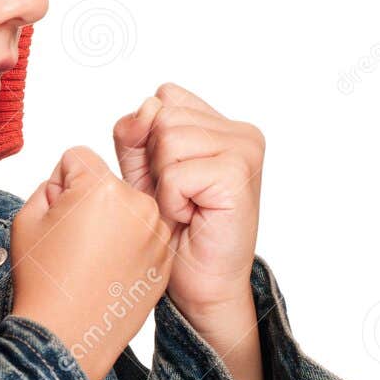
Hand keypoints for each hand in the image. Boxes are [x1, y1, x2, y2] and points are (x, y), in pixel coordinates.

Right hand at [9, 145, 176, 379]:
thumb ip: (50, 185)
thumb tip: (71, 184)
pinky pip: (144, 235)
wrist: (67, 336)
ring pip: (128, 208)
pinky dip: (129, 246)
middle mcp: (139, 205)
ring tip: (91, 258)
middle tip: (72, 241)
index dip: (59, 183)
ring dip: (112, 222)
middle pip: (107, 183)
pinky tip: (109, 271)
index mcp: (103, 188)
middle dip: (88, 202)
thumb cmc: (44, 281)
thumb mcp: (27, 216)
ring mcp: (157, 234)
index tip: (56, 215)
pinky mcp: (166, 258)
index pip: (79, 157)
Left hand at [113, 82, 263, 323]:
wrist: (200, 283)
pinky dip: (172, 200)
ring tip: (184, 206)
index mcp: (221, 124)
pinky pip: (176, 173)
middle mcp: (240, 131)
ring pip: (168, 140)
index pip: (163, 97)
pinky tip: (191, 216)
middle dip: (155, 163)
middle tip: (178, 197)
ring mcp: (245, 150)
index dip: (149, 139)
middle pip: (163, 116)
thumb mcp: (142, 171)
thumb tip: (145, 108)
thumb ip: (135, 133)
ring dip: (163, 184)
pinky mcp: (239, 173)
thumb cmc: (175, 230)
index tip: (169, 177)